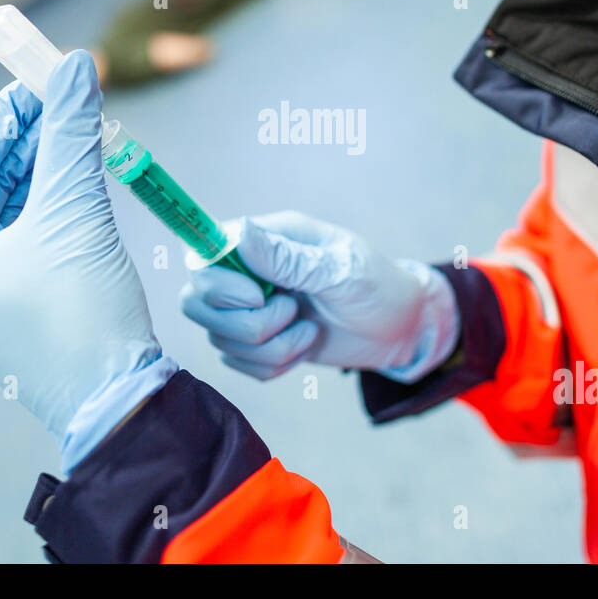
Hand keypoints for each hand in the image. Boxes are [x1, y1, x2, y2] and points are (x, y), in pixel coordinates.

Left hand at [0, 51, 161, 438]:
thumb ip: (71, 133)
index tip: (42, 78)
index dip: (8, 115)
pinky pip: (18, 245)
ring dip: (42, 175)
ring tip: (80, 137)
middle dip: (29, 144)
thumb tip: (76, 64)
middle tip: (68, 101)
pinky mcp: (4, 314)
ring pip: (4, 215)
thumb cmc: (82, 313)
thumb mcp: (74, 210)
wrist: (116, 400)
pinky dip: (46, 212)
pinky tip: (77, 183)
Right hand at [179, 212, 457, 380]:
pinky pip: (240, 365)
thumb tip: (240, 233)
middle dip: (244, 323)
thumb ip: (289, 258)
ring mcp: (250, 309)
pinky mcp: (259, 342)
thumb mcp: (341, 270)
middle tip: (290, 313)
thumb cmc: (378, 286)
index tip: (257, 296)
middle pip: (197, 302)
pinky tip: (304, 346)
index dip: (217, 282)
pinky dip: (273, 365)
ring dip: (269, 347)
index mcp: (267, 238)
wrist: (400, 327)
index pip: (203, 253)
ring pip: (220, 340)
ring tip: (308, 331)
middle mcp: (249, 272)